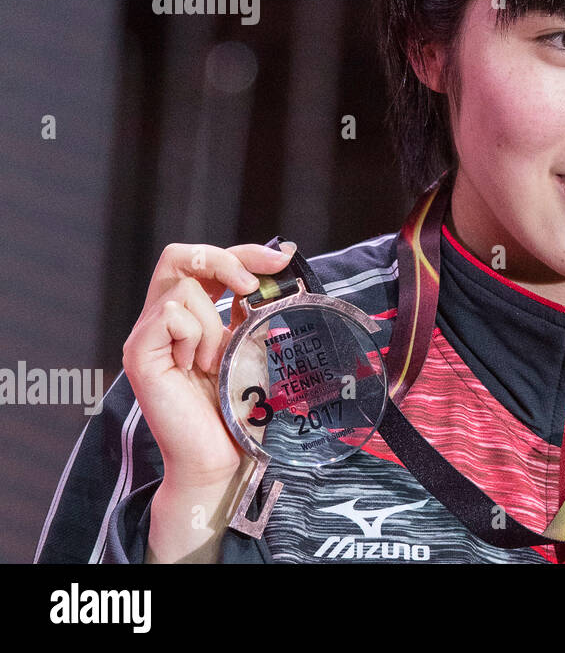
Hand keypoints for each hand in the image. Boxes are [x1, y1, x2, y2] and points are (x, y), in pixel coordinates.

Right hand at [123, 241, 295, 488]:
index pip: (205, 262)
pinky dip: (195, 337)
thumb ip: (251, 308)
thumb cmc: (236, 406)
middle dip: (223, 260)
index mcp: (186, 315)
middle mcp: (158, 321)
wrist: (220, 456)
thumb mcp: (251, 344)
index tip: (282, 258)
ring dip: (213, 323)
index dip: (243, 252)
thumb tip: (277, 266)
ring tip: (216, 361)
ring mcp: (144, 337)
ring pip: (183, 290)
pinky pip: (170, 316)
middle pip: (178, 256)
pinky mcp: (139, 355)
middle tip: (251, 285)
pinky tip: (198, 368)